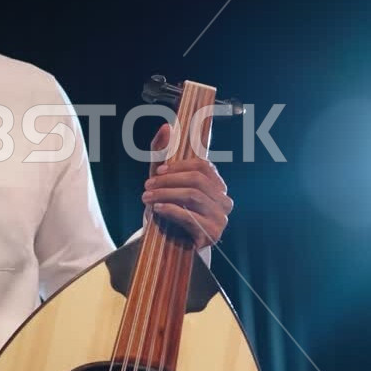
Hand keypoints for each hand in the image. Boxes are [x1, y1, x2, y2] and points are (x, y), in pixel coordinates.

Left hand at [142, 123, 233, 248]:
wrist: (168, 243)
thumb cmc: (169, 208)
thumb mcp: (163, 180)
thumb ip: (162, 152)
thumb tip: (166, 126)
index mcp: (217, 185)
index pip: (203, 166)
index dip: (179, 166)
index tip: (158, 171)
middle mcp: (224, 200)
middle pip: (197, 180)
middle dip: (168, 181)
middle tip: (147, 185)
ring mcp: (221, 218)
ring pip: (192, 196)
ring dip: (165, 194)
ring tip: (147, 197)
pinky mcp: (212, 234)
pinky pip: (190, 216)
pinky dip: (170, 210)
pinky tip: (156, 209)